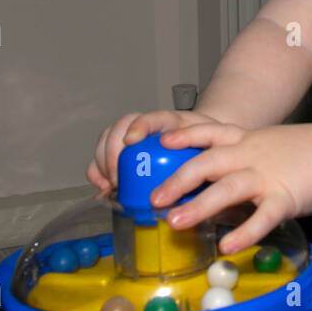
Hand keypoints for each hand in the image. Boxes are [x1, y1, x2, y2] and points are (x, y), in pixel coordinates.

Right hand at [85, 110, 221, 195]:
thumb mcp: (214, 155)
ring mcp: (135, 136)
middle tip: (118, 178)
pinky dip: (97, 171)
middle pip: (122, 126)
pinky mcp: (124, 151)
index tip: (132, 141)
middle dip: (114, 152)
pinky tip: (103, 187)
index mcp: (175, 123)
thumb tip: (194, 193)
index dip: (140, 126)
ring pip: (108, 138)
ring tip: (111, 185)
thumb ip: (206, 167)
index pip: (154, 117)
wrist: (209, 144)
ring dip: (103, 162)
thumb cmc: (210, 151)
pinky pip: (102, 155)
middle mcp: (151, 127)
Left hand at [151, 121, 311, 255]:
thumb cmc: (303, 151)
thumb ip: (240, 156)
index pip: (210, 133)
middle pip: (208, 163)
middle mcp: (251, 155)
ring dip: (199, 206)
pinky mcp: (285, 198)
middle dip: (178, 180)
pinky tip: (227, 247)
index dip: (185, 136)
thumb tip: (211, 176)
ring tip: (175, 223)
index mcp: (246, 141)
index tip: (161, 142)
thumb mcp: (266, 144)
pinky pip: (262, 218)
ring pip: (228, 189)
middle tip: (154, 199)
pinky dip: (243, 233)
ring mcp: (268, 176)